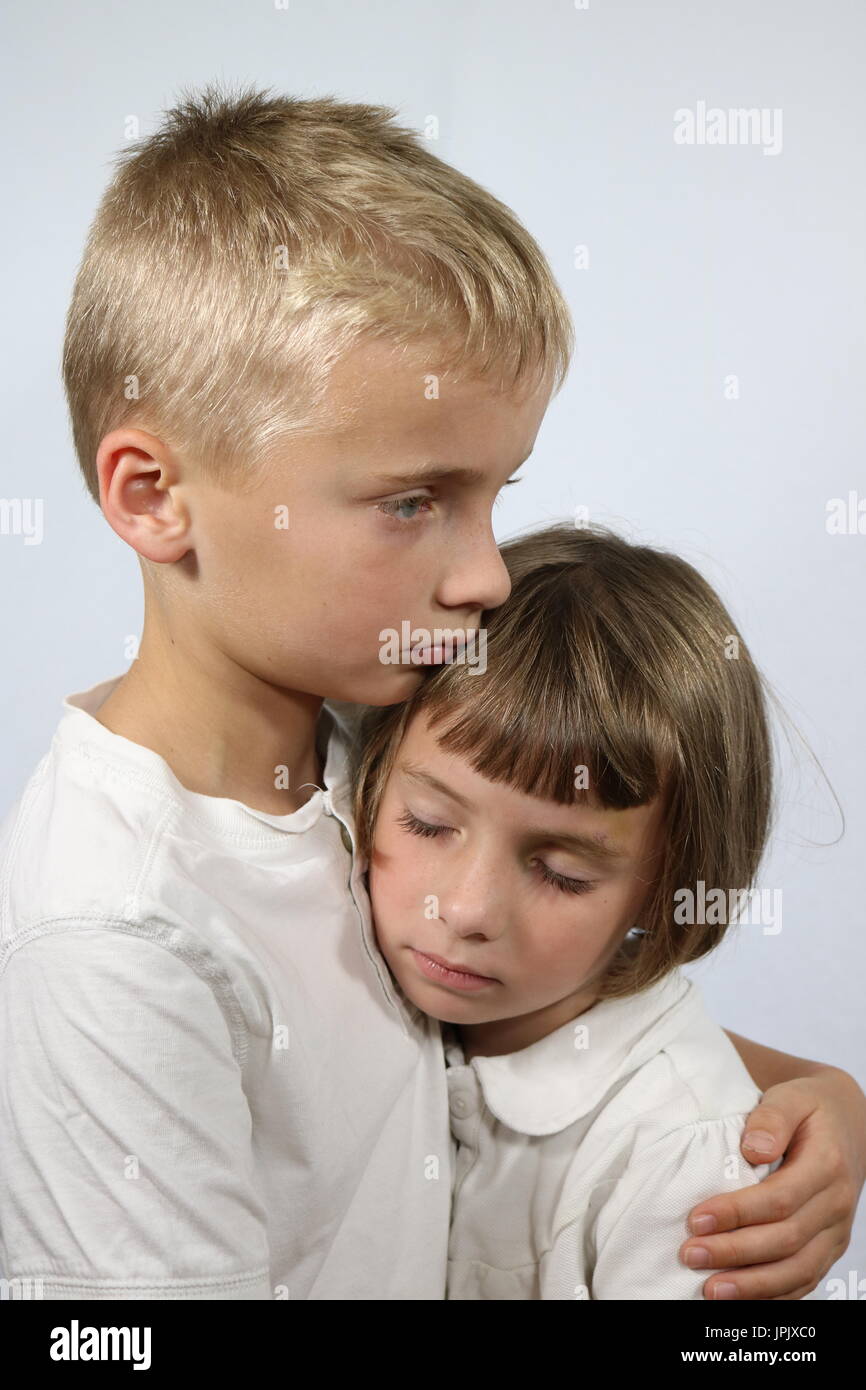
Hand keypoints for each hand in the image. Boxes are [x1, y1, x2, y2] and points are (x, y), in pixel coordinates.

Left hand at [679, 1068, 865, 1298]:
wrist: (846, 1122)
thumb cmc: (811, 1107)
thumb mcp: (792, 1096)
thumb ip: (772, 1118)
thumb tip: (753, 1149)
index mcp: (827, 1165)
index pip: (780, 1199)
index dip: (737, 1213)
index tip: (696, 1219)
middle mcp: (836, 1204)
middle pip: (786, 1240)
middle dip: (735, 1253)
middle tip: (690, 1254)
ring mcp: (835, 1231)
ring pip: (798, 1270)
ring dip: (752, 1285)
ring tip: (710, 1289)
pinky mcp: (829, 1247)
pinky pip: (804, 1280)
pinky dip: (773, 1295)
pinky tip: (739, 1299)